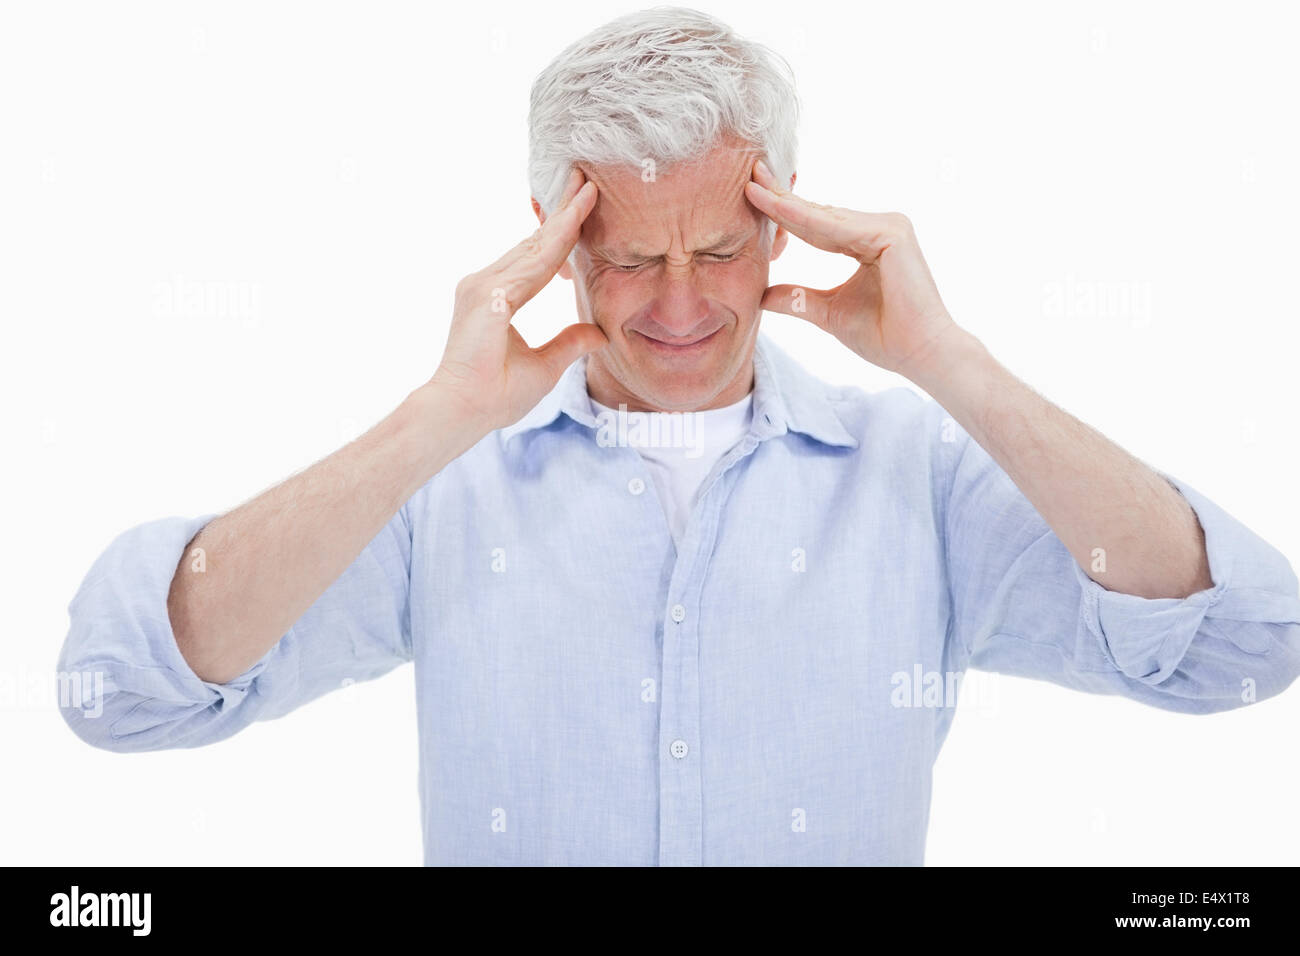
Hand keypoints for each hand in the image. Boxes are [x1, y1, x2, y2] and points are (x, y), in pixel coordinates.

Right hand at [430, 167, 607, 432]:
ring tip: (588, 188)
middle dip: (563, 211)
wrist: (462, 414)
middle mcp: (485, 283)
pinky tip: (576, 220)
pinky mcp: (486, 295)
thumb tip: (599, 333)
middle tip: (588, 179)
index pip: (536, 258)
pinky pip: (531, 264)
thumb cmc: (494, 396)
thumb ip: (568, 344)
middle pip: (534, 242)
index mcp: (496, 296)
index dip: (562, 233)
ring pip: (535, 246)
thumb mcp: (544, 367)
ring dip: (564, 216)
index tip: (584, 206)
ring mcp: (482, 286)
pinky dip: (556, 241)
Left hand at [744, 159, 957, 380]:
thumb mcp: (828, 313)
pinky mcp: (892, 234)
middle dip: (782, 197)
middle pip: (819, 213)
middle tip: (751, 174)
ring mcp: (889, 227)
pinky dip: (806, 219)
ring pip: (825, 217)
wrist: (919, 354)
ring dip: (787, 203)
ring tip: (755, 187)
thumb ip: (798, 299)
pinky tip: (778, 208)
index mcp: (869, 241)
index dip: (784, 213)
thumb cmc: (884, 336)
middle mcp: (881, 227)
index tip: (752, 196)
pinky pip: (837, 227)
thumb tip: (761, 296)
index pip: (817, 226)